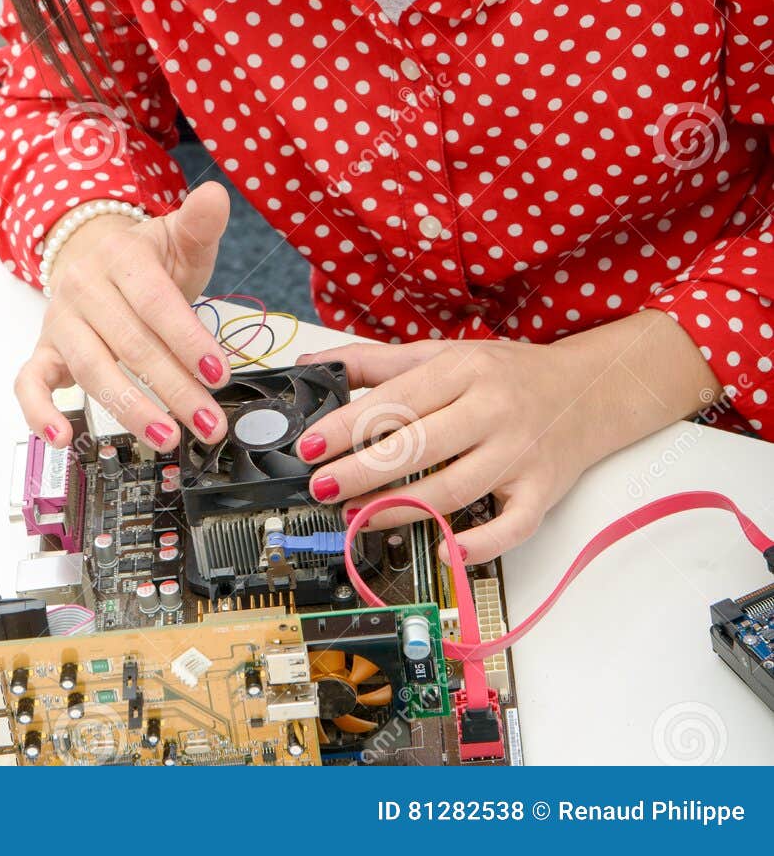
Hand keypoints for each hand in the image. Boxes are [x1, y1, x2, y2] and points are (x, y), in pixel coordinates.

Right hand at [13, 182, 232, 453]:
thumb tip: (216, 196)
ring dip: (130, 408)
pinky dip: (39, 413)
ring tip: (167, 437)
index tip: (217, 372)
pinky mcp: (43, 351)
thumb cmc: (145, 260)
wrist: (92, 256)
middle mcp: (83, 287)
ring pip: (91, 369)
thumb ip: (199, 224)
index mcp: (120, 256)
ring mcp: (61, 322)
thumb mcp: (178, 239)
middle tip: (209, 422)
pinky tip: (64, 438)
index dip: (187, 338)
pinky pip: (30, 383)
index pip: (154, 301)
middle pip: (130, 343)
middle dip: (175, 387)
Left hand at [290, 335, 601, 562]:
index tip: (309, 446)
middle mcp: (494, 409)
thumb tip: (315, 365)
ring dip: (399, 508)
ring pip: (453, 490)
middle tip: (322, 486)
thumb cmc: (508, 374)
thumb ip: (379, 362)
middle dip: (362, 471)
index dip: (347, 426)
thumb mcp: (445, 354)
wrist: (590, 391)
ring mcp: (520, 453)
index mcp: (466, 369)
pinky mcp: (542, 492)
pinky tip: (442, 546)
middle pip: (419, 447)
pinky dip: (479, 543)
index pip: (396, 400)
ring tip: (356, 516)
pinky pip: (510, 527)